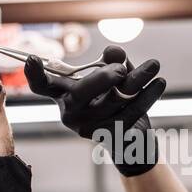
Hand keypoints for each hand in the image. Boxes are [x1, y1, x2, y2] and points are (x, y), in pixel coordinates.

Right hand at [24, 46, 166, 176]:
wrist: (130, 137)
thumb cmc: (115, 97)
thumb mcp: (113, 73)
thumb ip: (112, 60)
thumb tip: (115, 53)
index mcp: (64, 93)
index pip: (43, 85)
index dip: (35, 73)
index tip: (32, 59)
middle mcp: (70, 111)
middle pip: (80, 92)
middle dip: (102, 77)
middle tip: (121, 69)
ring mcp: (88, 127)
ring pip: (114, 100)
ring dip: (137, 80)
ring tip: (154, 66)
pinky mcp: (109, 137)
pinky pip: (131, 113)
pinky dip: (148, 96)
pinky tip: (159, 84)